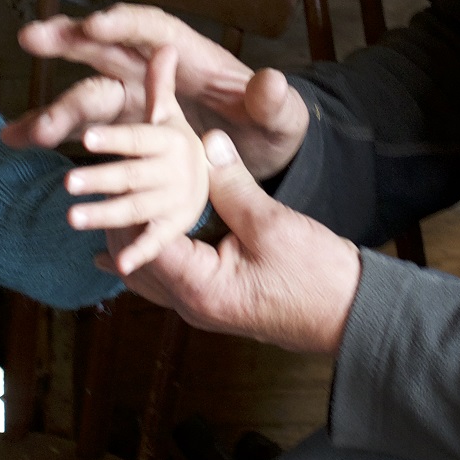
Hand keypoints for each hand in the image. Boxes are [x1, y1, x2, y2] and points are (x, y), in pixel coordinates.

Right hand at [3, 2, 311, 182]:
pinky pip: (78, 131)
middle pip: (105, 50)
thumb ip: (275, 104)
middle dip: (69, 42)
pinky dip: (46, 131)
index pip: (152, 29)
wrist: (256, 161)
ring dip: (55, 107)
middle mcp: (150, 72)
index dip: (123, 23)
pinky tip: (14, 139)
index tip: (96, 25)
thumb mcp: (282, 120)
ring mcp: (131, 103)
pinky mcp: (119, 133)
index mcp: (188, 57)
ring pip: (86, 96)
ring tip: (24, 129)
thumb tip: (273, 81)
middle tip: (33, 39)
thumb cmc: (270, 130)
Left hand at [64, 40, 214, 277]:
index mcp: (174, 142)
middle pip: (133, 177)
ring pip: (136, 210)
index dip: (115, 138)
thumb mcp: (173, 116)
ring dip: (105, 217)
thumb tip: (164, 45)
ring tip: (71, 218)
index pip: (140, 139)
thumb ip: (161, 87)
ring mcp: (177, 204)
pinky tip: (116, 264)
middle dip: (100, 180)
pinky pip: (156, 243)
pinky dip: (139, 253)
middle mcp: (177, 174)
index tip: (87, 138)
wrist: (218, 182)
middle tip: (66, 183)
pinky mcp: (175, 229)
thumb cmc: (182, 146)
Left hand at [118, 129, 362, 356]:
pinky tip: (146, 240)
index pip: (143, 242)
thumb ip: (232, 183)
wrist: (352, 317)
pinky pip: (169, 280)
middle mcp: (192, 305)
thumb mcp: (271, 223)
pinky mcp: (215, 303)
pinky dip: (154, 254)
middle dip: (119, 223)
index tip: (117, 168)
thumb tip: (206, 143)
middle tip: (107, 183)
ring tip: (113, 210)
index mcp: (199, 288)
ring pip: (148, 275)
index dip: (128, 203)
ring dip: (132, 242)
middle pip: (134, 262)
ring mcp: (203, 309)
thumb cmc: (317, 278)